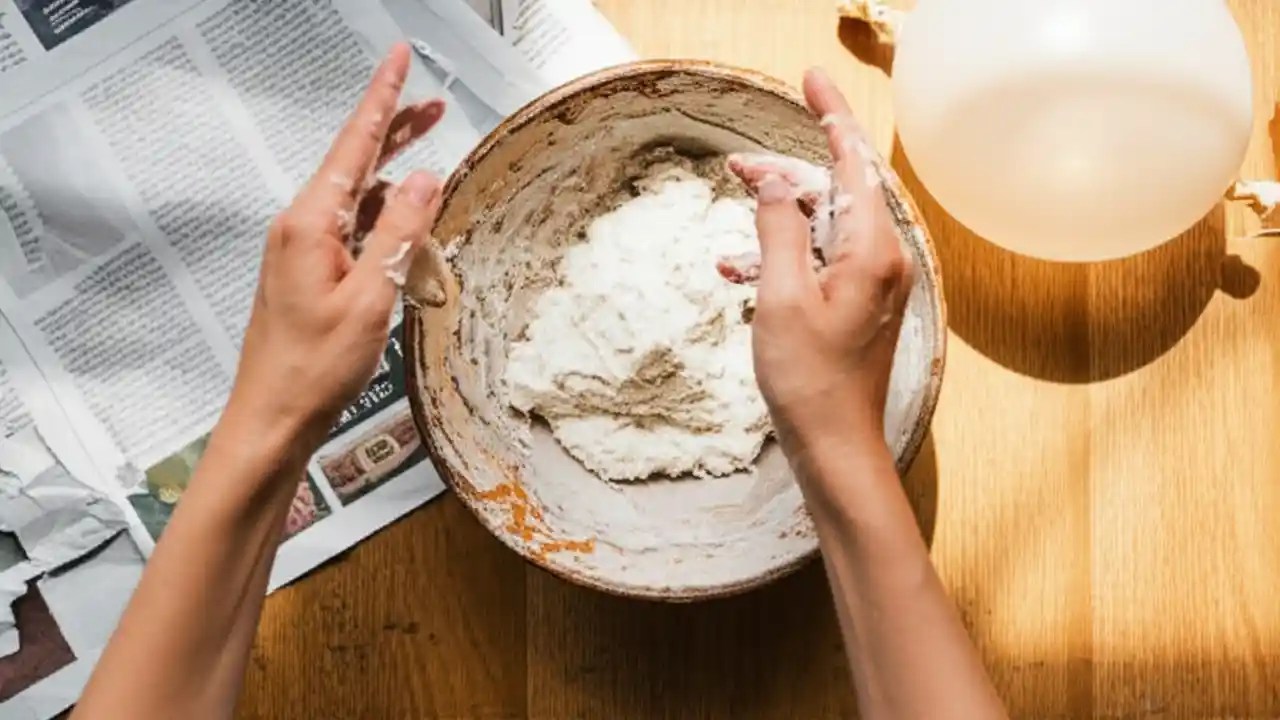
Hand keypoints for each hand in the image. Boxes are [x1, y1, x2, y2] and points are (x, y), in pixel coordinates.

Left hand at [223, 44, 444, 455]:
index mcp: (310, 223)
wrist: (273, 417)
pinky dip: (384, 221)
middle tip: (434, 103)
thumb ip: (399, 232)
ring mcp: (302, 250)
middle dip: (395, 130)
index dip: (382, 99)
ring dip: (394, 178)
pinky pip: (352, 231)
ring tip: (432, 159)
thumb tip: (425, 178)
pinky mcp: (309, 273)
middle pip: (355, 163)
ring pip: (356, 198)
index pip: (355, 144)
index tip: (399, 60)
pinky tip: (408, 224)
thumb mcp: (371, 297)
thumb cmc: (314, 367)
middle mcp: (301, 227)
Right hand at [732, 69, 912, 464]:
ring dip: (776, 220)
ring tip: (731, 221)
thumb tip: (775, 181)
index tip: (811, 81)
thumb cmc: (810, 379)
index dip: (831, 117)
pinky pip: (819, 261)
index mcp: (873, 251)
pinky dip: (782, 259)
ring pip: (822, 226)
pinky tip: (740, 271)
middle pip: (834, 192)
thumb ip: (779, 229)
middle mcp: (883, 260)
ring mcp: (873, 284)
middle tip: (736, 167)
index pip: (855, 163)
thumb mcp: (782, 297)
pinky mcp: (858, 304)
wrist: (836, 445)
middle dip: (784, 176)